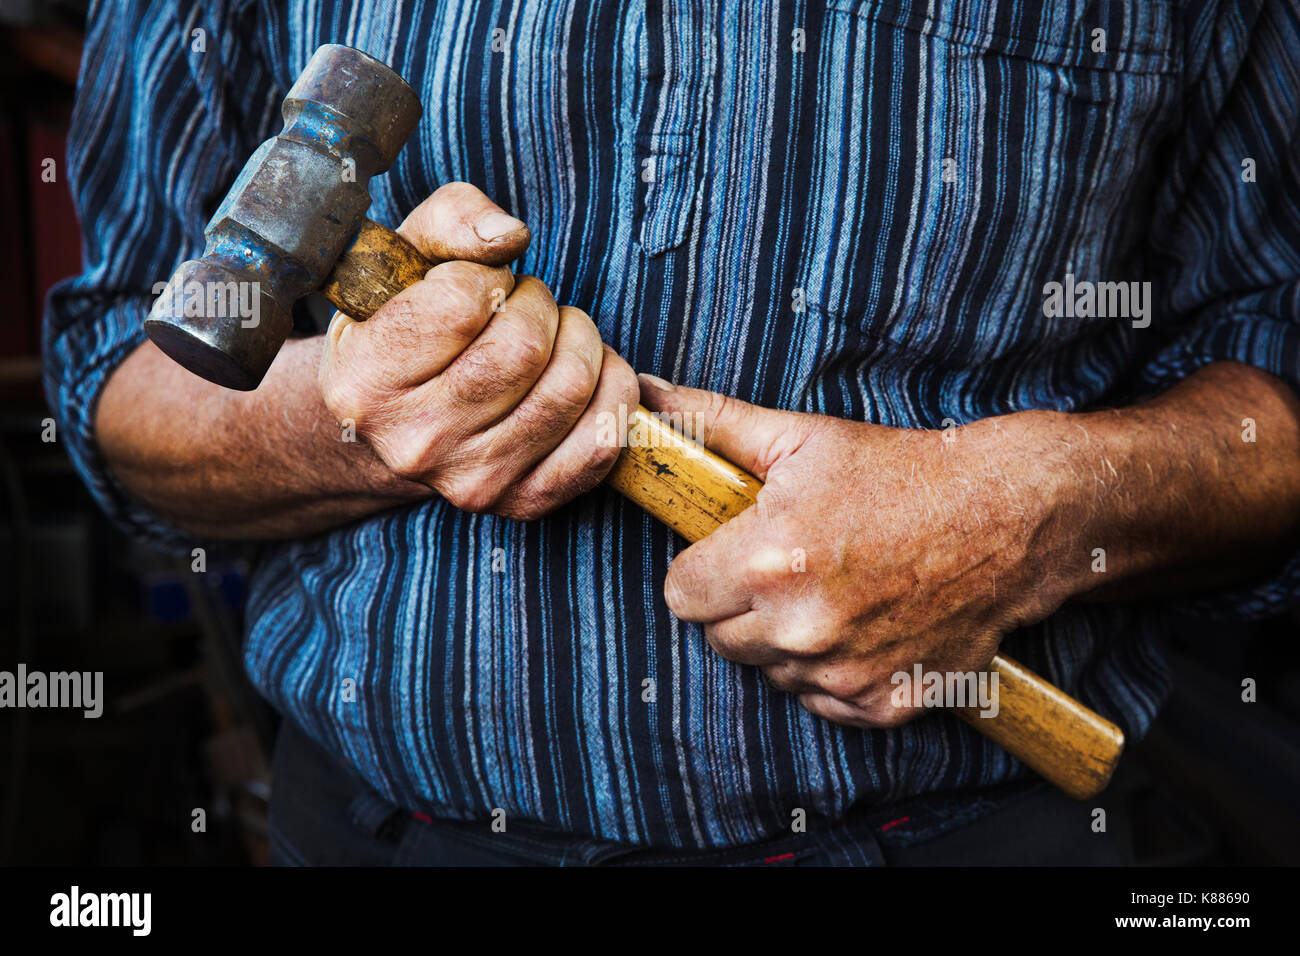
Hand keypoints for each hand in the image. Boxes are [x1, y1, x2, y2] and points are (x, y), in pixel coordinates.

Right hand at [320, 183, 638, 518]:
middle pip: (525, 347)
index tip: (479, 285)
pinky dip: (612, 390)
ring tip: (551, 338)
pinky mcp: (526, 501)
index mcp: (366, 382)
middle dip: (539, 304)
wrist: (405, 419)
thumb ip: (451, 219)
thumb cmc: (410, 324)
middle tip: (523, 307)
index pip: (460, 303)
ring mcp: (472, 482)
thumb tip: (507, 236)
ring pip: (570, 386)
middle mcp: (414, 444)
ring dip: (579, 341)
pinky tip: (584, 375)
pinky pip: (603, 438)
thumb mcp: (407, 258)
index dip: (487, 276)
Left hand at [639, 376, 1086, 728]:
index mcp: (767, 559)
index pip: (678, 595)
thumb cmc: (902, 472)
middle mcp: (800, 626)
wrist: (1008, 515)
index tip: (732, 553)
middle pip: (718, 637)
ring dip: (783, 640)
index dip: (701, 570)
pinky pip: (821, 700)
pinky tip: (862, 625)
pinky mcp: (882, 704)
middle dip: (738, 604)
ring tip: (830, 590)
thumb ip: (713, 424)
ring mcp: (843, 671)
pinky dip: (831, 673)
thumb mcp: (803, 438)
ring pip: (768, 670)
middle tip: (786, 567)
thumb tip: (645, 395)